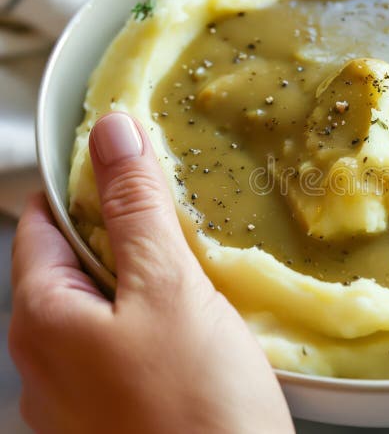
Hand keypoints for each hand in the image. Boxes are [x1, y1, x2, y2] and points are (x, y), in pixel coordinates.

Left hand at [9, 113, 292, 432]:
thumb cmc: (195, 403)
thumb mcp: (168, 289)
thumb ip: (136, 209)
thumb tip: (112, 134)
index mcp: (41, 317)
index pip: (43, 221)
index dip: (88, 187)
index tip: (136, 171)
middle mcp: (42, 358)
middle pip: (75, 265)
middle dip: (126, 239)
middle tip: (183, 230)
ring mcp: (74, 395)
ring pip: (104, 309)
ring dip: (144, 285)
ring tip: (197, 281)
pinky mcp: (110, 416)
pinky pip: (123, 349)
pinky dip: (153, 327)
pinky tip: (196, 332)